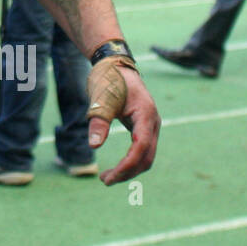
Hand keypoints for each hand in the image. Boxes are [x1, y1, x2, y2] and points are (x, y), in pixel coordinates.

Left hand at [87, 64, 159, 184]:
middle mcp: (152, 123)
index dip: (127, 165)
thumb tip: (94, 146)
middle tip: (105, 180)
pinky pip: (142, 150)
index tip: (111, 176)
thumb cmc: (108, 79)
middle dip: (128, 172)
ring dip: (130, 169)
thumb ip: (98, 121)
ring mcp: (150, 126)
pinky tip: (118, 167)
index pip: (141, 147)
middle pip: (146, 157)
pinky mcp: (144, 127)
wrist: (116, 65)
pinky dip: (132, 161)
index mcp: (145, 115)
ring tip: (108, 177)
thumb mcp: (101, 99)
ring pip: (146, 156)